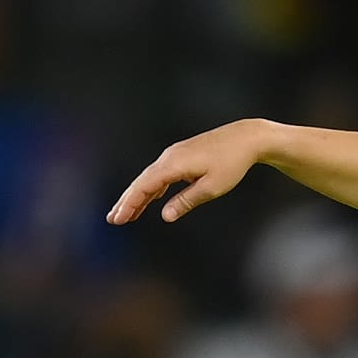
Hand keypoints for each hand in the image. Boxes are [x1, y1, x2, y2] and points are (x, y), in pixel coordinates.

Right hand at [106, 120, 265, 225]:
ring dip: (138, 196)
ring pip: (150, 178)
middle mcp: (169, 157)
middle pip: (142, 182)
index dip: (130, 203)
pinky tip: (150, 199)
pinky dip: (152, 188)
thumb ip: (186, 201)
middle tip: (113, 219)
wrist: (245, 138)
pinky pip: (160, 175)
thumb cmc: (231, 163)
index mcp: (174, 164)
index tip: (119, 218)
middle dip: (127, 201)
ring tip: (127, 214)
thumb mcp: (211, 187)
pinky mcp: (181, 156)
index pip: (145, 186)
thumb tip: (166, 216)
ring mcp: (173, 155)